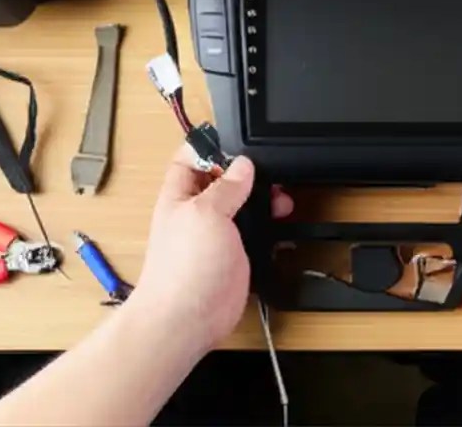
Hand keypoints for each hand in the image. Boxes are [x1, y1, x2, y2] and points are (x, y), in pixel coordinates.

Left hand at [127, 146, 291, 356]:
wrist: (187, 318)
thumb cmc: (182, 268)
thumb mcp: (206, 213)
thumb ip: (226, 187)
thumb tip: (243, 165)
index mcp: (180, 194)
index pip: (191, 156)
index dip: (212, 145)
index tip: (239, 144)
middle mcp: (197, 211)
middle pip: (221, 179)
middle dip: (247, 174)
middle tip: (268, 174)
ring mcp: (215, 234)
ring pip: (241, 205)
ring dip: (261, 200)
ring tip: (281, 199)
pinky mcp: (233, 255)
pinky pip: (252, 233)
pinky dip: (268, 227)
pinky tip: (280, 223)